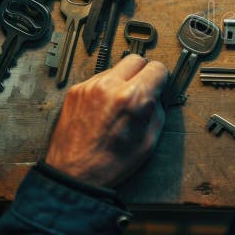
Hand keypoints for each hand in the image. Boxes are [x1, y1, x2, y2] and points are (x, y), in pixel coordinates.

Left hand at [45, 55, 167, 186]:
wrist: (73, 175)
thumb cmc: (108, 164)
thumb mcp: (149, 141)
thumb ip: (157, 111)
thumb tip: (157, 95)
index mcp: (133, 98)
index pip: (156, 67)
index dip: (161, 77)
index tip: (159, 84)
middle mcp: (110, 87)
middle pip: (136, 59)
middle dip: (143, 72)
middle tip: (143, 89)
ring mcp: (90, 87)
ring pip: (116, 68)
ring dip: (123, 80)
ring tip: (121, 105)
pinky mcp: (76, 91)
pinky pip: (98, 80)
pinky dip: (106, 89)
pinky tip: (106, 108)